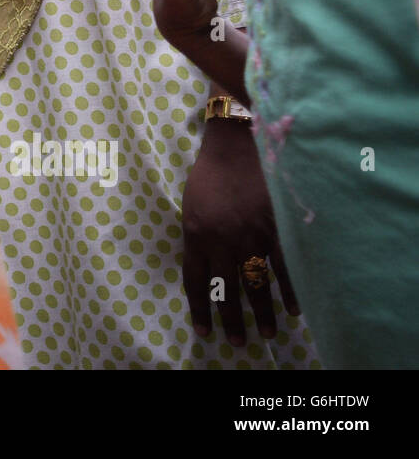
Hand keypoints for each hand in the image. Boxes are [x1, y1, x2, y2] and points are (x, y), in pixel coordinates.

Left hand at [182, 122, 299, 342]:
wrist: (237, 143)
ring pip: (258, 283)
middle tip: (237, 342)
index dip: (199, 308)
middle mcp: (222, 240)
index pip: (195, 281)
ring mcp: (252, 235)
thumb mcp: (190, 205)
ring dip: (263, 312)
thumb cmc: (209, 172)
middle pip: (227, 289)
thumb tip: (204, 266)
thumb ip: (196, 236)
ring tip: (268, 334)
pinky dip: (291, 288)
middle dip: (231, 319)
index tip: (204, 331)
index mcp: (196, 234)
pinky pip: (285, 265)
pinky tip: (295, 307)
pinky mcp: (277, 227)